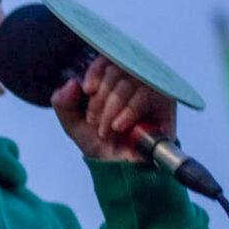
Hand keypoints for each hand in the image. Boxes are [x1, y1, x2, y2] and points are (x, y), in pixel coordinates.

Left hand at [51, 56, 176, 162]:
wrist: (121, 168)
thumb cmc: (101, 144)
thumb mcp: (73, 124)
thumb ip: (63, 102)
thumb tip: (72, 83)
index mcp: (111, 81)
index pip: (105, 60)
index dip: (95, 72)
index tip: (87, 90)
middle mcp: (131, 80)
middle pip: (116, 70)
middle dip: (100, 99)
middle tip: (95, 122)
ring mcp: (149, 89)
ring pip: (128, 82)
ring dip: (112, 108)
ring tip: (107, 130)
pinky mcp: (165, 101)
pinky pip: (144, 95)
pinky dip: (128, 111)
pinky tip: (120, 126)